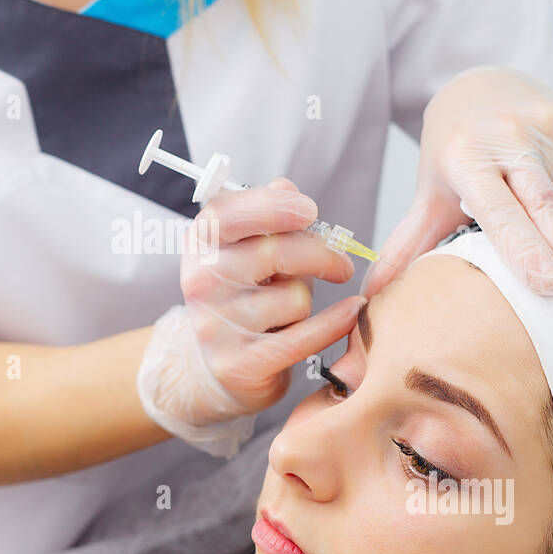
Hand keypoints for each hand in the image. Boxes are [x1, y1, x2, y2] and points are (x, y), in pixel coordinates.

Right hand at [137, 178, 365, 449]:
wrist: (218, 367)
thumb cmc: (242, 297)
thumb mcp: (245, 250)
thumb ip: (265, 217)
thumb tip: (285, 187)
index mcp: (201, 245)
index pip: (229, 214)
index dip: (273, 206)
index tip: (310, 210)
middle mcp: (201, 281)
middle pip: (275, 253)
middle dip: (320, 254)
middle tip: (341, 264)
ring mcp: (216, 325)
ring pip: (294, 298)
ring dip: (306, 301)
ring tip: (291, 309)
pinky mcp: (239, 363)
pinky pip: (304, 337)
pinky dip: (335, 323)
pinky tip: (351, 312)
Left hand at [363, 68, 552, 299]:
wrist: (481, 88)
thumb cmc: (455, 151)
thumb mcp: (429, 193)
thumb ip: (408, 244)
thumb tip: (372, 295)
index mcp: (467, 158)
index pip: (498, 211)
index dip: (523, 247)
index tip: (547, 284)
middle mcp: (510, 139)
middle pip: (545, 204)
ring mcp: (550, 127)